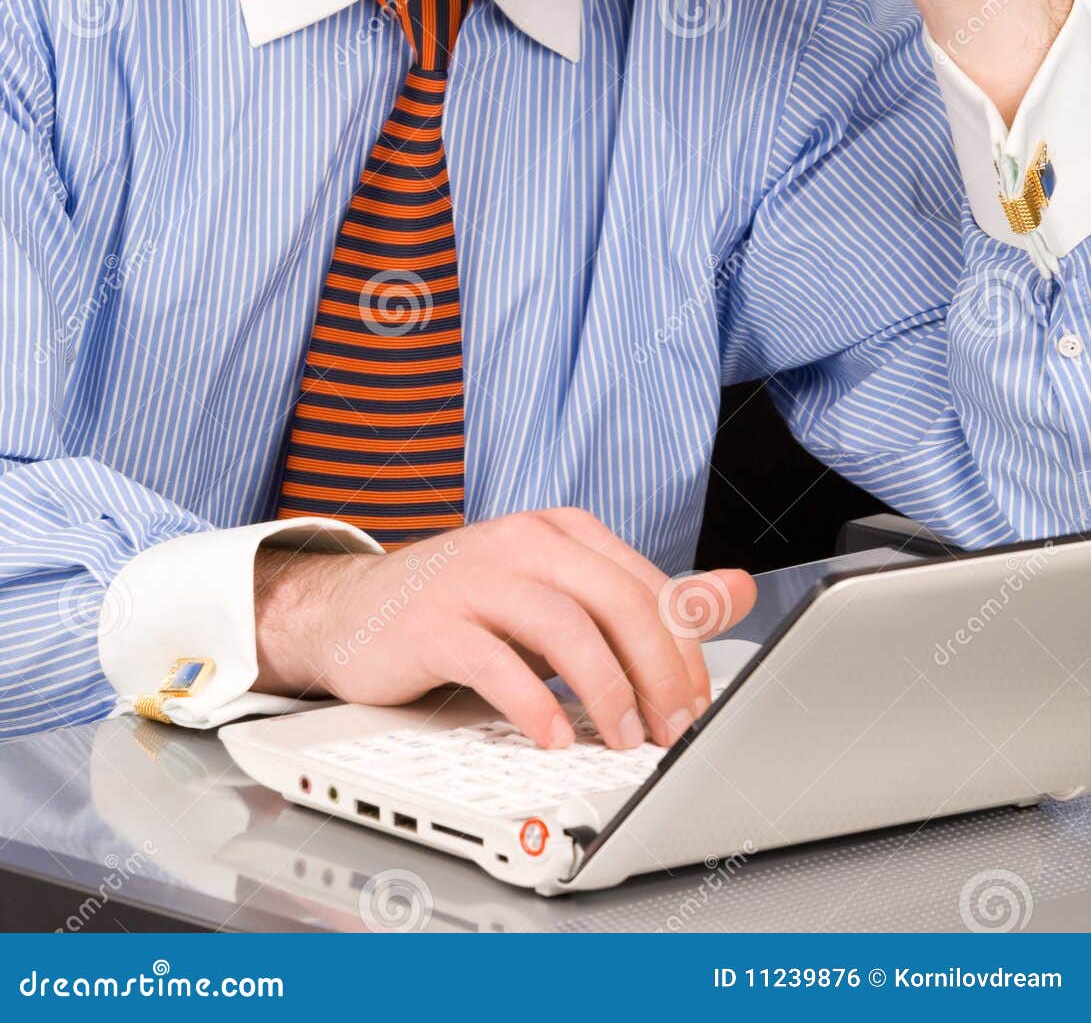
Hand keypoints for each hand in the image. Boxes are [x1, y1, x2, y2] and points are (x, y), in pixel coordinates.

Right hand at [254, 507, 755, 749]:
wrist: (353, 612)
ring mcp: (476, 578)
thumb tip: (737, 589)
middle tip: (675, 734)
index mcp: (562, 530)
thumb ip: (645, 598)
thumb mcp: (560, 596)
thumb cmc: (467, 609)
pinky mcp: (434, 622)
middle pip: (615, 601)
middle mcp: (523, 542)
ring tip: (623, 741)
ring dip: (605, 692)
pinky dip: (532, 706)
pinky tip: (551, 739)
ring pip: (564, 627)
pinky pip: (495, 663)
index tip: (699, 708)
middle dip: (657, 674)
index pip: (646, 585)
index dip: (684, 651)